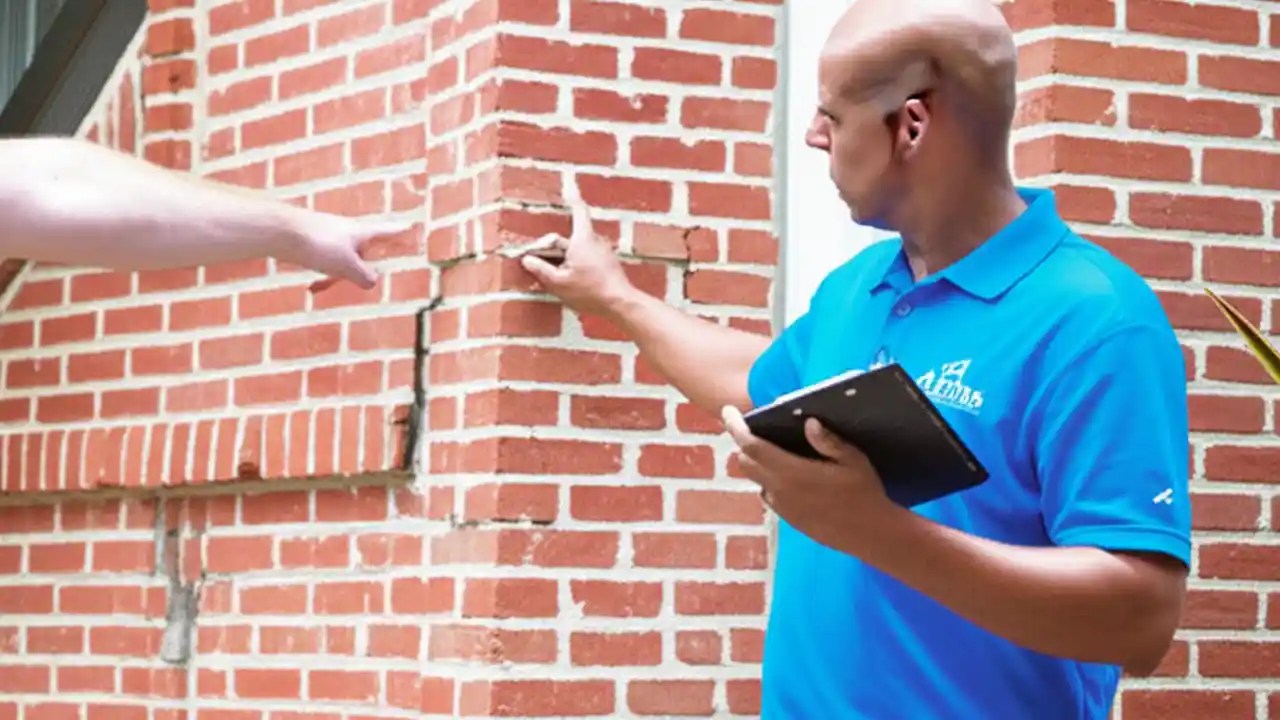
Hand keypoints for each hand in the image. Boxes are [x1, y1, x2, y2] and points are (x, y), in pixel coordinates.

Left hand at [293, 216, 411, 292]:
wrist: (279, 231)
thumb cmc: (318, 245)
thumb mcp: (347, 267)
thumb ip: (365, 277)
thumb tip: (373, 282)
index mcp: (362, 233)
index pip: (388, 232)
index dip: (401, 233)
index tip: (413, 226)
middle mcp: (348, 232)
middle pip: (362, 252)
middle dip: (357, 269)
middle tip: (352, 280)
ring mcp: (329, 236)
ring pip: (341, 261)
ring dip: (334, 276)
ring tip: (316, 287)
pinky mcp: (312, 242)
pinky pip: (324, 263)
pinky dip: (321, 275)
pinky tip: (311, 289)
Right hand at [518, 198, 638, 318]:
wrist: (621, 304)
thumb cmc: (590, 291)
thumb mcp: (559, 283)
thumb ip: (541, 270)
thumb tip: (527, 260)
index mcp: (583, 239)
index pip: (579, 210)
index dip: (572, 197)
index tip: (569, 187)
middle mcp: (596, 241)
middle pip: (572, 236)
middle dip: (556, 247)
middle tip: (539, 259)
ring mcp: (604, 253)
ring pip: (579, 250)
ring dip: (567, 259)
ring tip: (558, 278)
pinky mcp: (609, 265)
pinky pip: (588, 259)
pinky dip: (578, 266)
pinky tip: (573, 284)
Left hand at [721, 405, 896, 553]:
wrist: (870, 535)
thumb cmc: (864, 493)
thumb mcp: (853, 460)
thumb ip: (828, 440)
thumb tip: (808, 422)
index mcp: (791, 472)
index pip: (751, 446)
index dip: (736, 426)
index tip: (728, 411)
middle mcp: (779, 490)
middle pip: (746, 462)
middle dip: (744, 442)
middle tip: (753, 427)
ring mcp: (782, 507)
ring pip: (756, 479)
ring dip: (756, 463)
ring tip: (772, 448)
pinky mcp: (789, 518)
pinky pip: (769, 494)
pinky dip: (769, 480)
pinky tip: (789, 475)